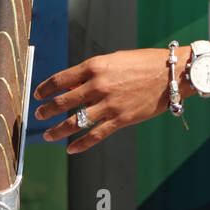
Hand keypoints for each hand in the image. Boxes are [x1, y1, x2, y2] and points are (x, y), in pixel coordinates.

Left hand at [33, 46, 193, 152]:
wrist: (172, 73)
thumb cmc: (143, 63)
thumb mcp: (113, 60)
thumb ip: (92, 73)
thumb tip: (71, 88)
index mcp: (94, 66)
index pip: (60, 79)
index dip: (44, 88)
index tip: (38, 95)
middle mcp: (98, 85)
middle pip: (63, 102)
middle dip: (46, 110)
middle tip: (38, 115)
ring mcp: (109, 104)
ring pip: (75, 121)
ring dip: (57, 130)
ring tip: (48, 135)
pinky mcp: (121, 119)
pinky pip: (95, 135)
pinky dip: (81, 144)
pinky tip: (71, 149)